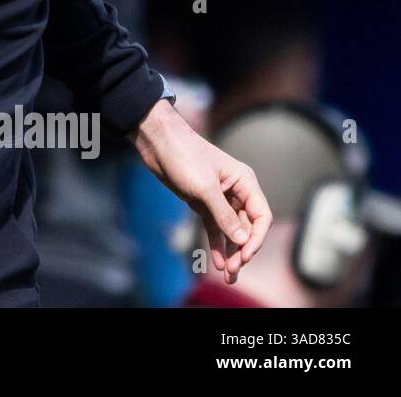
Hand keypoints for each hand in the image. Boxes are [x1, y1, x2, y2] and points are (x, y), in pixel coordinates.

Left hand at [132, 100, 271, 283]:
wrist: (158, 143)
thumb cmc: (184, 156)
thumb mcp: (205, 186)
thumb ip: (224, 214)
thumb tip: (243, 240)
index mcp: (245, 182)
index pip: (261, 216)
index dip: (256, 238)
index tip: (245, 256)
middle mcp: (236, 191)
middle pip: (247, 227)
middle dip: (243, 250)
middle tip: (234, 270)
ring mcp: (219, 198)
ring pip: (231, 231)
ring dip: (231, 252)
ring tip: (228, 275)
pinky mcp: (203, 203)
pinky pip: (215, 227)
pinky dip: (217, 244)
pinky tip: (217, 262)